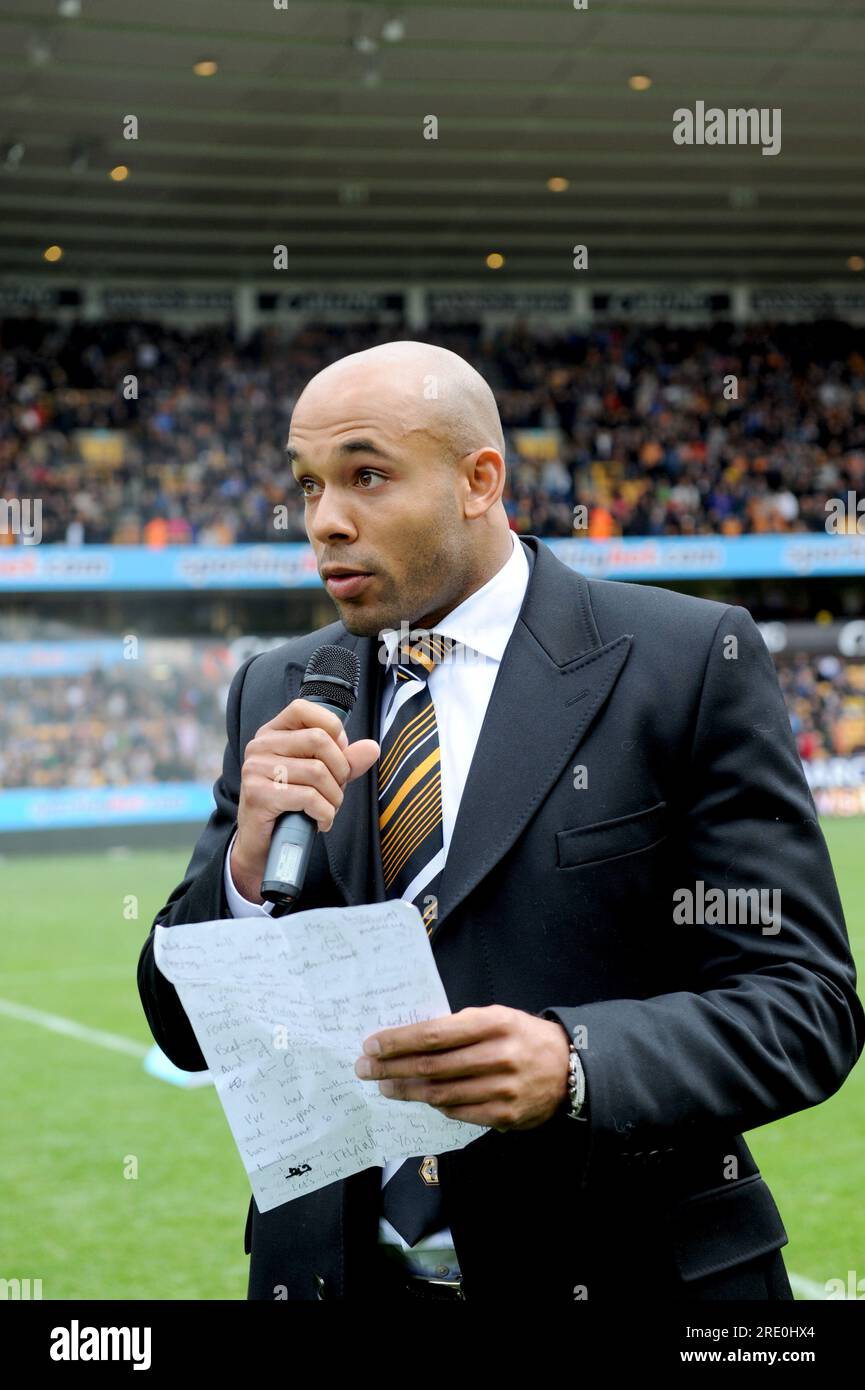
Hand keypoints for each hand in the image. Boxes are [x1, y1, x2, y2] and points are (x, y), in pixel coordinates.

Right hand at [231, 697, 379, 901]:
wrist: (262, 845)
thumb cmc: (291, 806)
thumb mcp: (320, 778)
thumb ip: (345, 761)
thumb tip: (372, 748)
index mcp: (273, 733)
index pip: (305, 709)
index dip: (333, 729)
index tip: (339, 754)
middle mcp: (261, 746)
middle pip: (318, 740)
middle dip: (340, 770)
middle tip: (337, 790)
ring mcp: (256, 769)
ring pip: (317, 772)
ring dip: (334, 797)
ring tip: (328, 809)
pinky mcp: (258, 794)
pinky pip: (308, 797)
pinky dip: (325, 813)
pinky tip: (321, 821)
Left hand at [354, 1004, 570, 1131]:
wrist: (569, 1068)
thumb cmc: (522, 1036)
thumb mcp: (495, 1017)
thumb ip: (458, 1027)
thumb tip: (409, 1040)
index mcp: (493, 1023)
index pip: (434, 1034)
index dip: (398, 1041)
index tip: (372, 1044)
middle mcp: (498, 1055)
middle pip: (431, 1065)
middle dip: (391, 1067)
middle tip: (365, 1069)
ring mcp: (502, 1088)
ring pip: (440, 1093)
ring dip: (406, 1090)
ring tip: (385, 1087)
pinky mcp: (505, 1115)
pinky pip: (458, 1112)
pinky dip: (436, 1105)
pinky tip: (421, 1098)